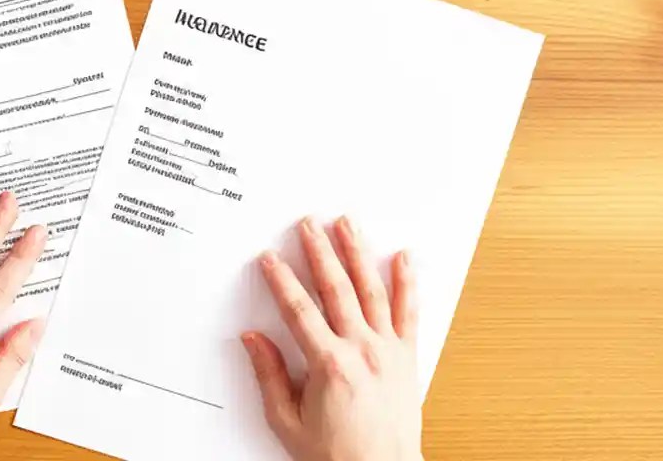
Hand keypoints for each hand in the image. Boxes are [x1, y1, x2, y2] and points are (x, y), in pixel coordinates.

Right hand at [243, 216, 421, 460]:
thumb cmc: (336, 456)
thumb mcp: (288, 421)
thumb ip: (270, 376)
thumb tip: (253, 340)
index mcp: (330, 365)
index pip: (299, 311)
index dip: (282, 280)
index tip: (269, 258)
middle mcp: (362, 351)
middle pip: (336, 289)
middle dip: (319, 252)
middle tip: (307, 224)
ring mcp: (388, 350)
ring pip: (372, 290)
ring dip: (358, 253)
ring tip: (347, 224)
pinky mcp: (408, 357)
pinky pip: (409, 312)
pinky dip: (408, 282)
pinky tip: (404, 257)